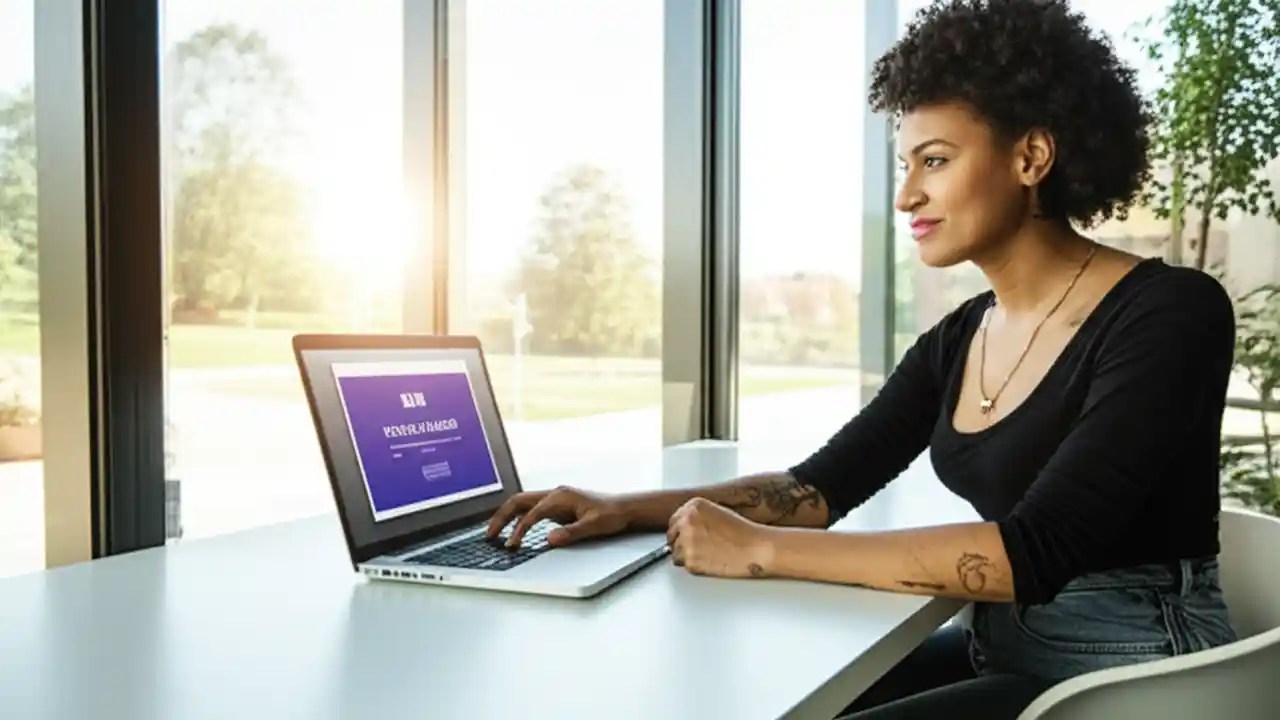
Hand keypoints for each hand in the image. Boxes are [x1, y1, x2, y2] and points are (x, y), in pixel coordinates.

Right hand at [486, 486, 629, 547]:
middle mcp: (554, 494)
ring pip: (522, 503)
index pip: (531, 513)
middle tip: (489, 536)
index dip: (519, 530)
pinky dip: (518, 519)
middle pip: (518, 501)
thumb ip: (571, 533)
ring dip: (507, 517)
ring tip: (494, 534)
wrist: (625, 508)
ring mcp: (554, 499)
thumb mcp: (594, 526)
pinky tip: (515, 532)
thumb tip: (549, 539)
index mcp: (560, 496)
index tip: (511, 546)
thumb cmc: (612, 515)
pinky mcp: (556, 506)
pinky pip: (530, 509)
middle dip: (501, 518)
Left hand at [667, 498, 774, 578]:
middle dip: (681, 543)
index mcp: (693, 506)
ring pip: (675, 553)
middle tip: (698, 548)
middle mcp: (686, 521)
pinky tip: (710, 561)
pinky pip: (684, 566)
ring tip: (707, 555)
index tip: (685, 536)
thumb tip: (684, 528)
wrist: (755, 547)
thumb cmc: (743, 532)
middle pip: (671, 537)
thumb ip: (697, 517)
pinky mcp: (690, 560)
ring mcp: (686, 541)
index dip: (680, 531)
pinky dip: (694, 566)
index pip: (674, 520)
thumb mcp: (718, 512)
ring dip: (687, 556)